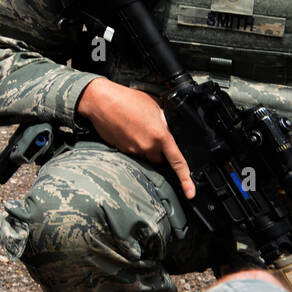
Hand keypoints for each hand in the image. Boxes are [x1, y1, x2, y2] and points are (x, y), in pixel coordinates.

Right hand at [77, 77, 195, 198]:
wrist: (101, 101)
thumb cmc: (126, 99)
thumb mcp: (154, 105)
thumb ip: (164, 120)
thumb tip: (167, 125)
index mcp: (160, 136)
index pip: (177, 162)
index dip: (186, 179)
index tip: (190, 192)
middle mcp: (147, 146)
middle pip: (158, 159)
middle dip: (158, 152)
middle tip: (152, 135)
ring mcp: (132, 149)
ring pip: (143, 154)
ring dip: (143, 145)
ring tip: (136, 127)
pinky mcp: (120, 149)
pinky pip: (130, 150)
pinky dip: (131, 142)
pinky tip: (126, 129)